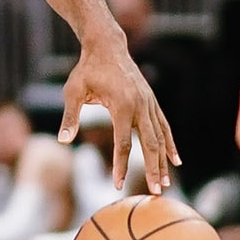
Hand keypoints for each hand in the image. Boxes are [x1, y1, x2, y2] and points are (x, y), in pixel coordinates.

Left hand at [60, 35, 179, 193]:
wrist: (107, 46)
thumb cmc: (87, 70)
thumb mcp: (73, 91)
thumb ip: (70, 116)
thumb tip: (63, 141)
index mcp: (122, 105)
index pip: (123, 143)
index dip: (121, 165)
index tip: (118, 184)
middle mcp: (140, 105)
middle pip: (149, 144)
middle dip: (153, 170)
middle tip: (156, 193)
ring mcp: (149, 103)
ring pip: (160, 137)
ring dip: (164, 161)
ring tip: (167, 184)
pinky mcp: (152, 101)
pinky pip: (164, 126)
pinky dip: (170, 144)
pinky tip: (176, 160)